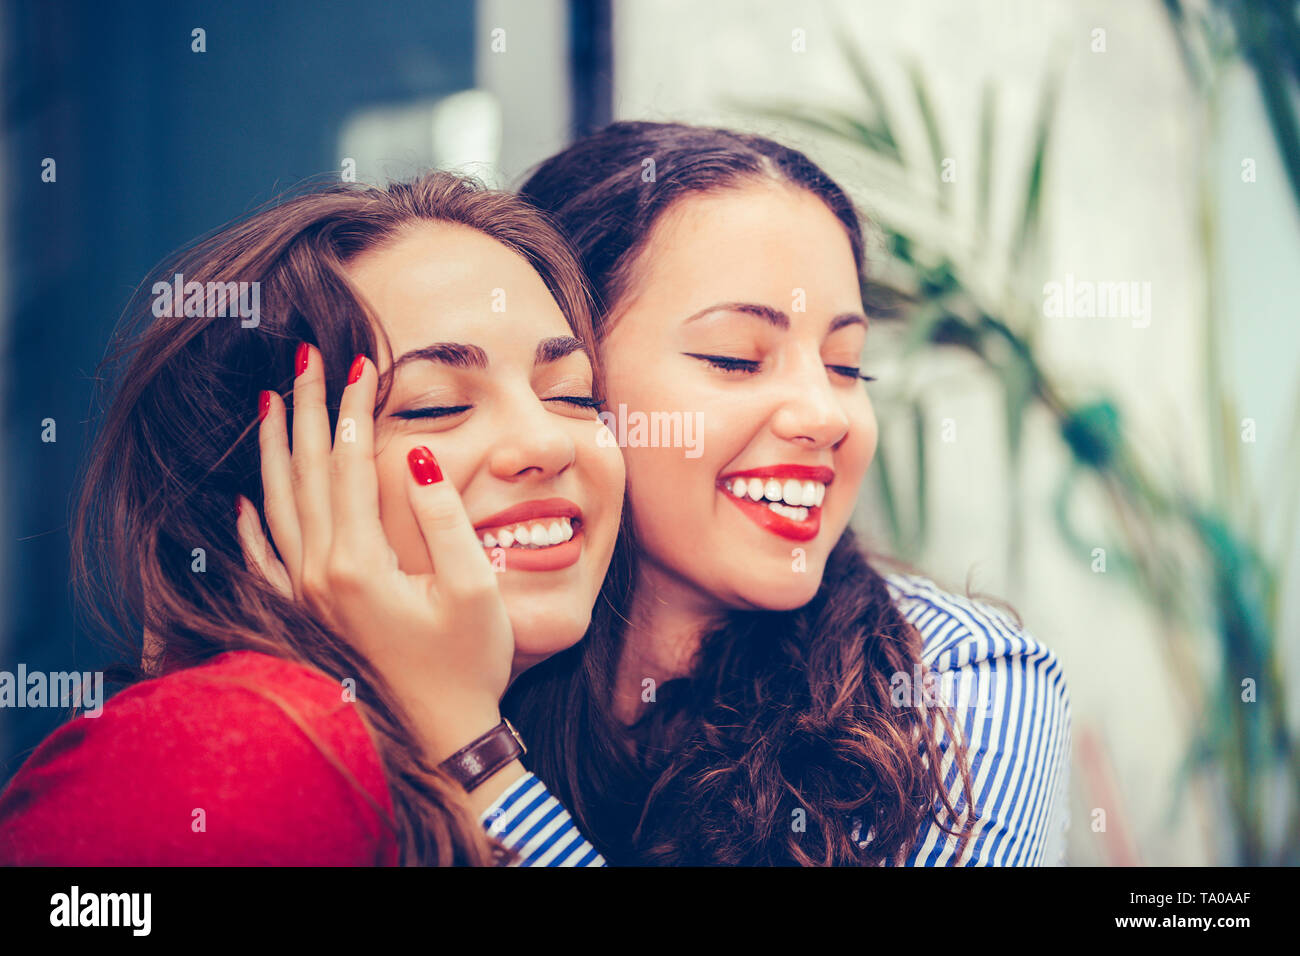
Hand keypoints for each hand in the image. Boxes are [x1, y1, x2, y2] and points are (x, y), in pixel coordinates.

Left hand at [237, 345, 512, 764]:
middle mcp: (319, 574)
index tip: (359, 361)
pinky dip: (251, 526)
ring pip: (277, 506)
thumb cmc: (467, 666)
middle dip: (304, 409)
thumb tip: (414, 458)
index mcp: (359, 562)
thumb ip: (444, 519)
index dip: (352, 409)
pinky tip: (244, 501)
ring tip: (270, 402)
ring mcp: (305, 597)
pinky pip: (264, 561)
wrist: (440, 737)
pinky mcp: (306, 617)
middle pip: (304, 472)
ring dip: (273, 451)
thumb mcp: (473, 589)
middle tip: (304, 355)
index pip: (348, 463)